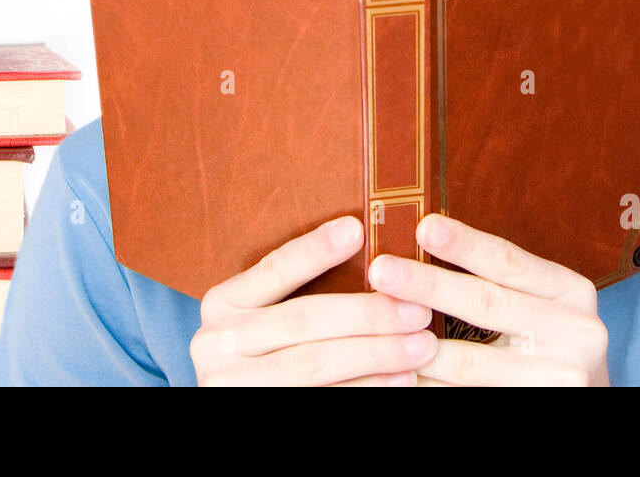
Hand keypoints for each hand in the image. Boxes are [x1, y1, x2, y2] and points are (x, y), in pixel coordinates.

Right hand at [189, 215, 437, 385]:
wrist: (244, 395)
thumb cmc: (265, 352)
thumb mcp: (261, 317)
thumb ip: (294, 291)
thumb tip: (359, 240)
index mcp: (222, 304)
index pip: (273, 269)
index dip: (314, 250)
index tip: (357, 229)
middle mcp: (217, 343)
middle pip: (302, 320)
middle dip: (367, 313)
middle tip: (419, 310)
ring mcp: (232, 384)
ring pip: (315, 364)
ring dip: (377, 355)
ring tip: (422, 346)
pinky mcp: (258, 410)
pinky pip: (322, 398)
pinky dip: (367, 389)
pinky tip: (401, 381)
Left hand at [367, 214, 609, 386]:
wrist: (580, 395)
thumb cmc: (547, 344)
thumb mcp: (539, 305)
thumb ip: (498, 282)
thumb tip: (427, 241)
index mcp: (571, 291)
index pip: (510, 261)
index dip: (465, 244)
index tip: (423, 226)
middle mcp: (578, 330)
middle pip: (488, 302)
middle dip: (429, 284)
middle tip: (381, 270)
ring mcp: (564, 374)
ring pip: (474, 359)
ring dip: (419, 344)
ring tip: (379, 330)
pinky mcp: (545, 402)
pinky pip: (473, 392)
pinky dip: (432, 382)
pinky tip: (402, 374)